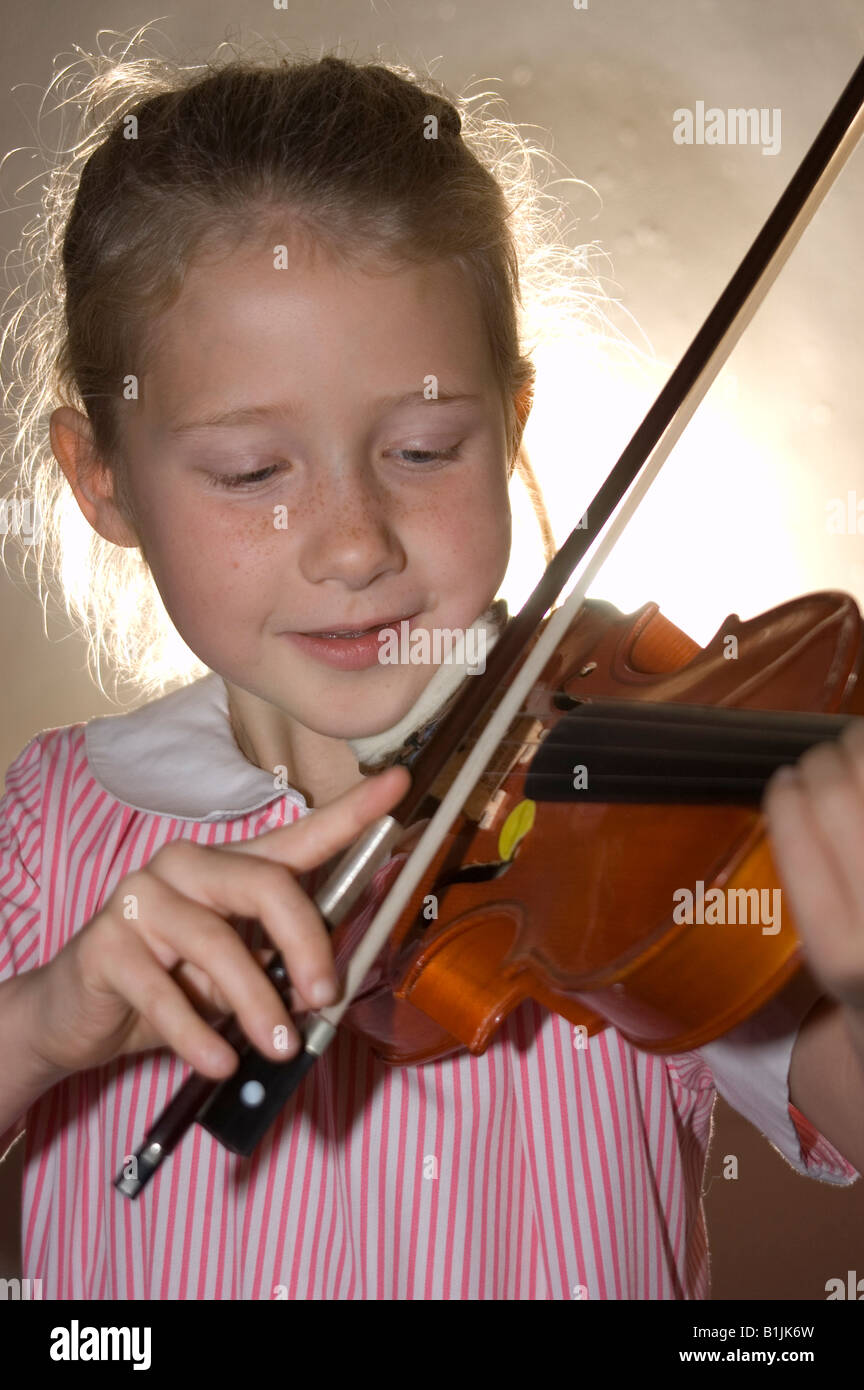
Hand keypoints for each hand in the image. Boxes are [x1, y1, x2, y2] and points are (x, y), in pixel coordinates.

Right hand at [28, 765, 409, 1081]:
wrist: (75, 1016)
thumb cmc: (170, 987)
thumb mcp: (237, 975)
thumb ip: (281, 966)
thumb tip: (333, 985)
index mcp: (228, 866)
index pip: (298, 835)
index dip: (350, 813)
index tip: (399, 786)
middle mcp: (185, 866)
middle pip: (265, 884)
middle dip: (306, 943)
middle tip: (324, 998)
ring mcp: (141, 898)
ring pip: (216, 942)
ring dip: (256, 1003)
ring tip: (278, 1048)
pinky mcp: (105, 943)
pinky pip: (163, 992)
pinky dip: (199, 1034)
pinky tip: (221, 1062)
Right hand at [763, 718, 863, 1032]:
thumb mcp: (833, 958)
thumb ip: (815, 887)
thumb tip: (801, 788)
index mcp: (840, 951)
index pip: (797, 839)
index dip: (785, 793)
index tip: (783, 780)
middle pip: (837, 796)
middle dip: (821, 763)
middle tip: (822, 761)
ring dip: (859, 744)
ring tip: (856, 747)